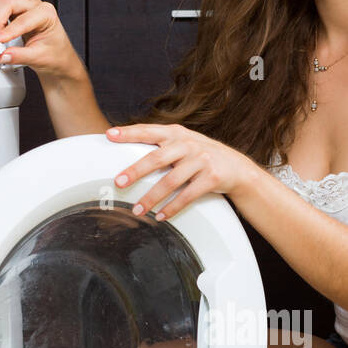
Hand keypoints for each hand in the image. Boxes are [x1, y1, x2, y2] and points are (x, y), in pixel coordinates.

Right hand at [0, 0, 83, 81]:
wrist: (58, 56)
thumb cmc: (55, 53)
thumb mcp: (39, 59)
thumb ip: (19, 56)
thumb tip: (2, 55)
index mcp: (47, 13)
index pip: (22, 19)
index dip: (7, 31)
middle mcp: (35, 5)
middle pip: (8, 1)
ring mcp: (24, 4)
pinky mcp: (15, 8)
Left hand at [106, 123, 254, 220]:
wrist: (237, 168)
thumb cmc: (203, 156)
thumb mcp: (184, 143)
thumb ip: (162, 145)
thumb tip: (128, 154)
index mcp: (177, 134)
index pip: (149, 131)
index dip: (129, 133)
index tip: (110, 135)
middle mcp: (188, 144)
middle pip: (157, 158)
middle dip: (136, 171)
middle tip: (119, 182)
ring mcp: (201, 161)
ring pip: (171, 181)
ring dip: (152, 197)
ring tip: (138, 209)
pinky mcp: (211, 178)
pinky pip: (187, 196)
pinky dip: (172, 207)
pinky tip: (161, 215)